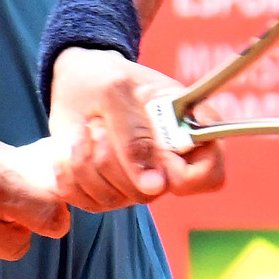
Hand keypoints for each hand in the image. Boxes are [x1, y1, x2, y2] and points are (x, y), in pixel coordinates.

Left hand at [45, 47, 224, 211]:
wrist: (75, 81)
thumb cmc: (105, 77)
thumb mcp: (117, 91)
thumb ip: (136, 135)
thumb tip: (154, 187)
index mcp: (190, 131)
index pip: (210, 176)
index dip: (182, 174)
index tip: (152, 150)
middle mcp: (168, 165)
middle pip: (151, 192)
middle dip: (114, 156)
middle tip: (101, 122)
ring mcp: (137, 182)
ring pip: (117, 198)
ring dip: (88, 161)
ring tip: (87, 128)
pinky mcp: (106, 191)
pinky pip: (88, 202)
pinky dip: (70, 175)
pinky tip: (68, 150)